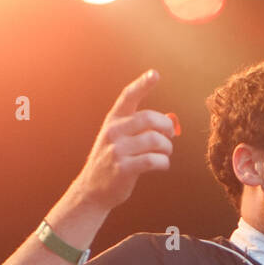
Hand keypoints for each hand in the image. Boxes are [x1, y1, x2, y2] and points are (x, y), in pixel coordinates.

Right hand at [73, 70, 174, 208]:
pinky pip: (153, 160)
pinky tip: (162, 165)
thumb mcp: (119, 140)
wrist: (92, 190)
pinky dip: (164, 163)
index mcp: (113, 120)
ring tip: (165, 154)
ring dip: (167, 148)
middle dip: (167, 127)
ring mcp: (117, 150)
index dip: (142, 84)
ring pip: (155, 140)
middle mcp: (113, 131)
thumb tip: (170, 123)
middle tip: (171, 136)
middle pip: (149, 118)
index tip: (155, 74)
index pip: (128, 96)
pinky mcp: (123, 168)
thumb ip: (140, 129)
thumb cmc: (113, 162)